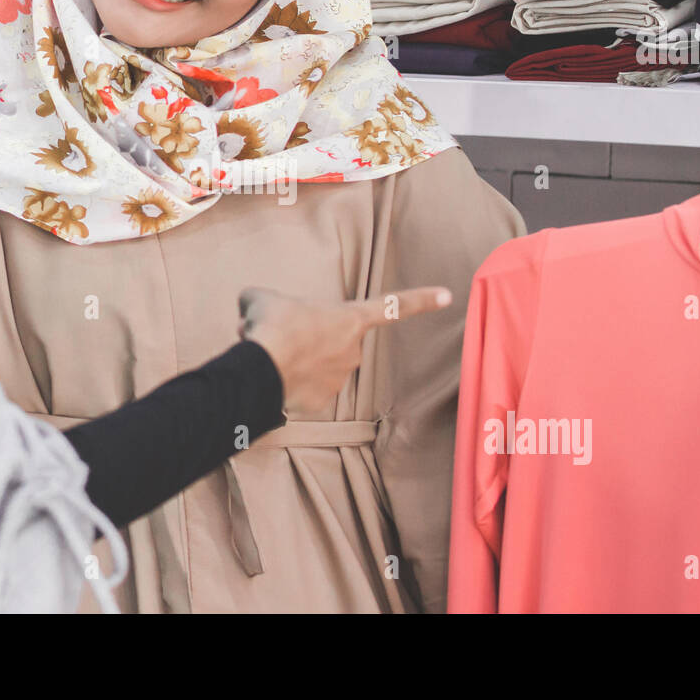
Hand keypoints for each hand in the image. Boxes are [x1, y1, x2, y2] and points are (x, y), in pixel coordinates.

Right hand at [237, 285, 452, 415]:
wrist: (261, 369)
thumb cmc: (270, 325)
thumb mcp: (261, 297)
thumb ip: (264, 299)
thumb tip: (251, 306)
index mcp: (349, 318)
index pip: (393, 306)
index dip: (422, 299)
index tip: (448, 296)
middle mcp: (352, 351)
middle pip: (330, 339)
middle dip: (303, 336)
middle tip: (274, 333)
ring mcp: (339, 379)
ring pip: (315, 366)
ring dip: (293, 360)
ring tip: (267, 356)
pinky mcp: (320, 404)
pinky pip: (305, 389)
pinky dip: (287, 384)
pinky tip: (268, 377)